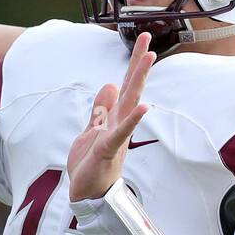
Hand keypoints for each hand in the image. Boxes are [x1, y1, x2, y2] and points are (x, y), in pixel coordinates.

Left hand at [67, 30, 154, 201]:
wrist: (86, 195)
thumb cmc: (90, 166)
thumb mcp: (91, 131)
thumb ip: (100, 109)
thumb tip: (111, 84)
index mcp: (114, 120)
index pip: (126, 87)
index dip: (133, 64)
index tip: (142, 40)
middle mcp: (119, 125)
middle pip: (131, 90)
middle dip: (139, 64)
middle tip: (147, 39)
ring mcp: (116, 137)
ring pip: (129, 105)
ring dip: (139, 82)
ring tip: (149, 59)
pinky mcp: (108, 151)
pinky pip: (121, 133)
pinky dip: (132, 120)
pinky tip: (144, 107)